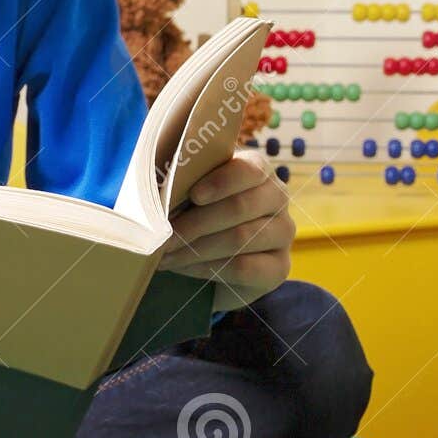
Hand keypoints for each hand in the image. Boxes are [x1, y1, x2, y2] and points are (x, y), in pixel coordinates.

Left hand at [157, 149, 294, 311]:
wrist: (214, 259)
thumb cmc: (197, 212)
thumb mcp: (190, 190)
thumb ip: (183, 180)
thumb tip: (155, 183)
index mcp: (257, 169)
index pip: (249, 170)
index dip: (221, 182)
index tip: (193, 195)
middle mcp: (277, 197)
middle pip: (239, 207)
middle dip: (195, 223)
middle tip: (162, 236)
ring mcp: (282, 233)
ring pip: (239, 238)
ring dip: (195, 248)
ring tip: (165, 254)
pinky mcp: (279, 267)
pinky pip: (243, 267)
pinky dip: (206, 268)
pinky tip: (183, 267)